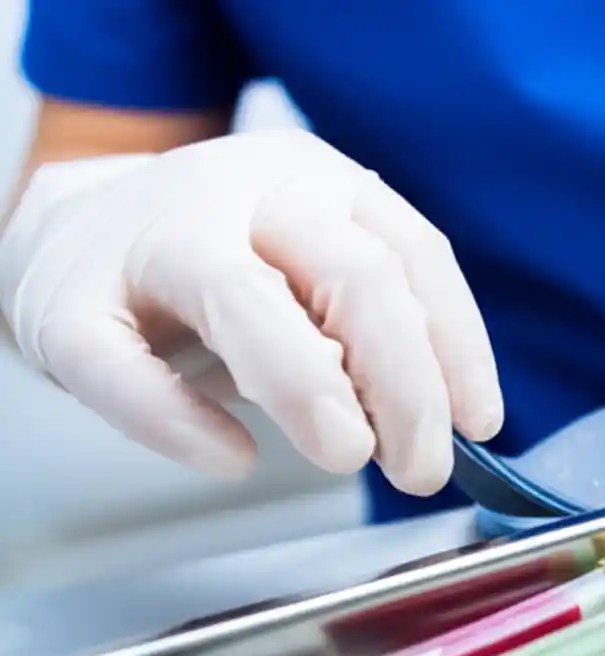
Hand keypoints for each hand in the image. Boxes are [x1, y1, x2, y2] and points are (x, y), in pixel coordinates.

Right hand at [0, 130, 501, 493]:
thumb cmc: (217, 264)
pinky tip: (232, 458)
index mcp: (315, 180)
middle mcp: (241, 191)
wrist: (65, 230)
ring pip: (241, 297)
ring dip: (312, 388)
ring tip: (349, 456)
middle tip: (421, 466)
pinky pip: (124, 367)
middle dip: (405, 381)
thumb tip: (436, 418)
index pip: (413, 254)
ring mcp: (148, 238)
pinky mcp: (66, 302)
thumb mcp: (306, 271)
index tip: (478, 424)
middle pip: (351, 271)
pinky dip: (183, 422)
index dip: (457, 345)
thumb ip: (366, 327)